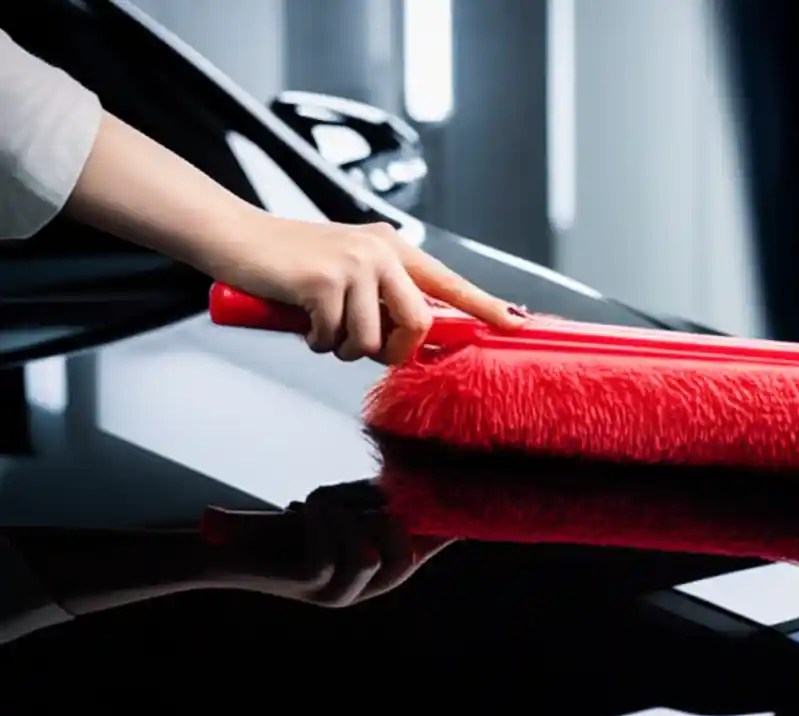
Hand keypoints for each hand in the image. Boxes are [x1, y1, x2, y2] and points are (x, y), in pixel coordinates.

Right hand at [63, 112, 526, 364]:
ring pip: (371, 340)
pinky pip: (334, 338)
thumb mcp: (349, 273)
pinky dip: (314, 340)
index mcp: (394, 250)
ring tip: (319, 323)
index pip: (450, 283)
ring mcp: (355, 263)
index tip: (516, 323)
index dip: (485, 306)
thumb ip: (382, 299)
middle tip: (361, 346)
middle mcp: (382, 252)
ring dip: (341, 347)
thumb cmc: (292, 264)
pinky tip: (299, 318)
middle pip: (416, 325)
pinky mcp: (325, 280)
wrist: (238, 239)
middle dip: (391, 350)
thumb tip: (411, 343)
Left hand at [200, 481, 451, 607]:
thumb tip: (415, 478)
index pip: (418, 553)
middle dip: (394, 523)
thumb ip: (374, 502)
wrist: (225, 547)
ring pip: (365, 559)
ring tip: (321, 501)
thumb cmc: (283, 527)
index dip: (442, 532)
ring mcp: (330, 593)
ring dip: (346, 518)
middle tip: (371, 498)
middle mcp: (356, 589)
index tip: (464, 508)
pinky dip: (322, 523)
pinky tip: (306, 508)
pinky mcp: (303, 585)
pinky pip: (326, 557)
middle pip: (402, 563)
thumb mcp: (337, 510)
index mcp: (371, 571)